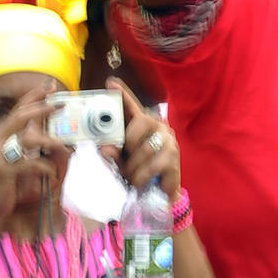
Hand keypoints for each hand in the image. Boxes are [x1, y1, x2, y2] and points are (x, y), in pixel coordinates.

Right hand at [0, 86, 65, 219]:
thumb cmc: (6, 181)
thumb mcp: (15, 157)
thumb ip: (26, 143)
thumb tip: (46, 129)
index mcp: (0, 135)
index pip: (18, 108)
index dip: (34, 95)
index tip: (49, 85)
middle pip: (20, 116)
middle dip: (42, 107)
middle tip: (60, 103)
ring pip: (27, 139)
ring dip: (49, 140)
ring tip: (63, 144)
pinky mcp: (3, 172)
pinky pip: (29, 164)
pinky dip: (44, 166)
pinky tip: (52, 172)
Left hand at [107, 80, 181, 196]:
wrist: (160, 194)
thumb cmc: (139, 171)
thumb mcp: (121, 161)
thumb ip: (112, 153)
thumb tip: (104, 149)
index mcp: (143, 125)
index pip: (132, 106)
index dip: (122, 93)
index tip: (111, 83)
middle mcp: (158, 126)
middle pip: (142, 120)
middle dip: (129, 141)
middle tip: (124, 160)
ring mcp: (168, 140)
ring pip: (144, 148)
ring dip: (132, 168)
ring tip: (132, 176)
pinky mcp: (173, 156)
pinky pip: (150, 166)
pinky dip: (140, 178)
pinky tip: (140, 182)